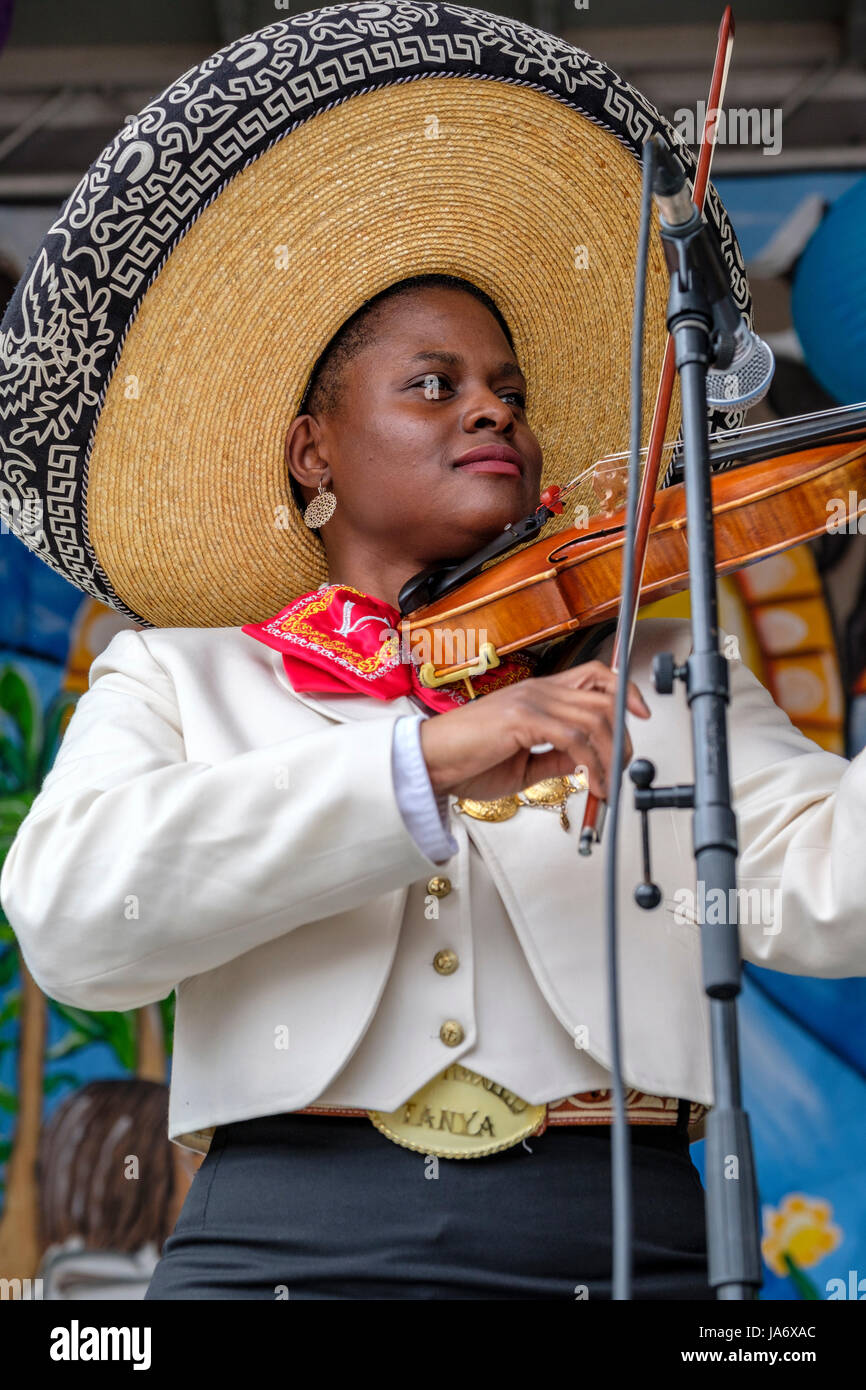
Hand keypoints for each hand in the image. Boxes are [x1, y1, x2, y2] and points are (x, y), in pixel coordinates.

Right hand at [418, 661, 649, 801]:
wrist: (429, 764)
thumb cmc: (466, 762)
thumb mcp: (525, 764)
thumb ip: (557, 757)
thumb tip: (588, 761)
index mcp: (538, 694)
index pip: (595, 675)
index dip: (625, 689)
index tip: (641, 714)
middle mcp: (538, 690)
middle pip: (603, 697)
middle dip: (623, 737)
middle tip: (622, 770)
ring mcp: (530, 701)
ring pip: (595, 718)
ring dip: (611, 756)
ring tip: (607, 785)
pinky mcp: (522, 719)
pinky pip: (574, 737)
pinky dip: (592, 764)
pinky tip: (591, 785)